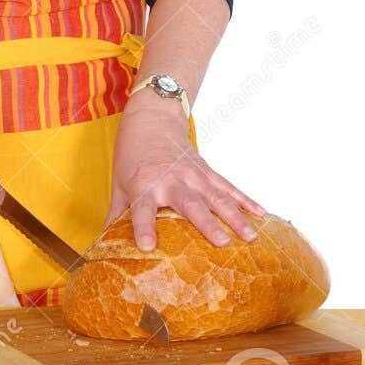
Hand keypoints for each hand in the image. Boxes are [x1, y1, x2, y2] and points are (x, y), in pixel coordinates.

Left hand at [106, 92, 266, 250]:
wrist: (152, 118)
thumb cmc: (131, 154)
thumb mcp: (117, 183)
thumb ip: (116, 215)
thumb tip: (103, 246)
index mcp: (144, 184)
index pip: (142, 210)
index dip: (143, 228)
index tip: (147, 246)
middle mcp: (171, 180)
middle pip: (190, 204)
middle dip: (206, 224)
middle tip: (222, 243)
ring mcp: (193, 174)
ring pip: (217, 197)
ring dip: (235, 217)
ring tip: (250, 236)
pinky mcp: (206, 171)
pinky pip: (228, 187)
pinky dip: (245, 200)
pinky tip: (261, 214)